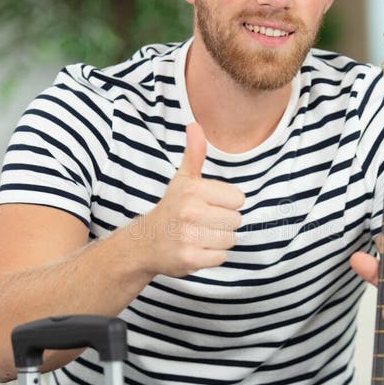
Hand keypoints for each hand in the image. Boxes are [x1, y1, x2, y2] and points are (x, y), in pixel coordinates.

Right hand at [138, 123, 244, 277]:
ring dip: (218, 240)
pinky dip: (211, 256)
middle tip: (203, 223)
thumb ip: (194, 154)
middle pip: (236, 220)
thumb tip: (194, 125)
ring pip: (230, 239)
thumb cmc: (171, 208)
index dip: (226, 203)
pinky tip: (196, 249)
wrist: (145, 242)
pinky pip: (220, 257)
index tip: (208, 205)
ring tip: (200, 236)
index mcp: (193, 190)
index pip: (238, 199)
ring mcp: (189, 237)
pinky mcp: (190, 259)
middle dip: (223, 223)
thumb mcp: (182, 179)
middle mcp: (190, 212)